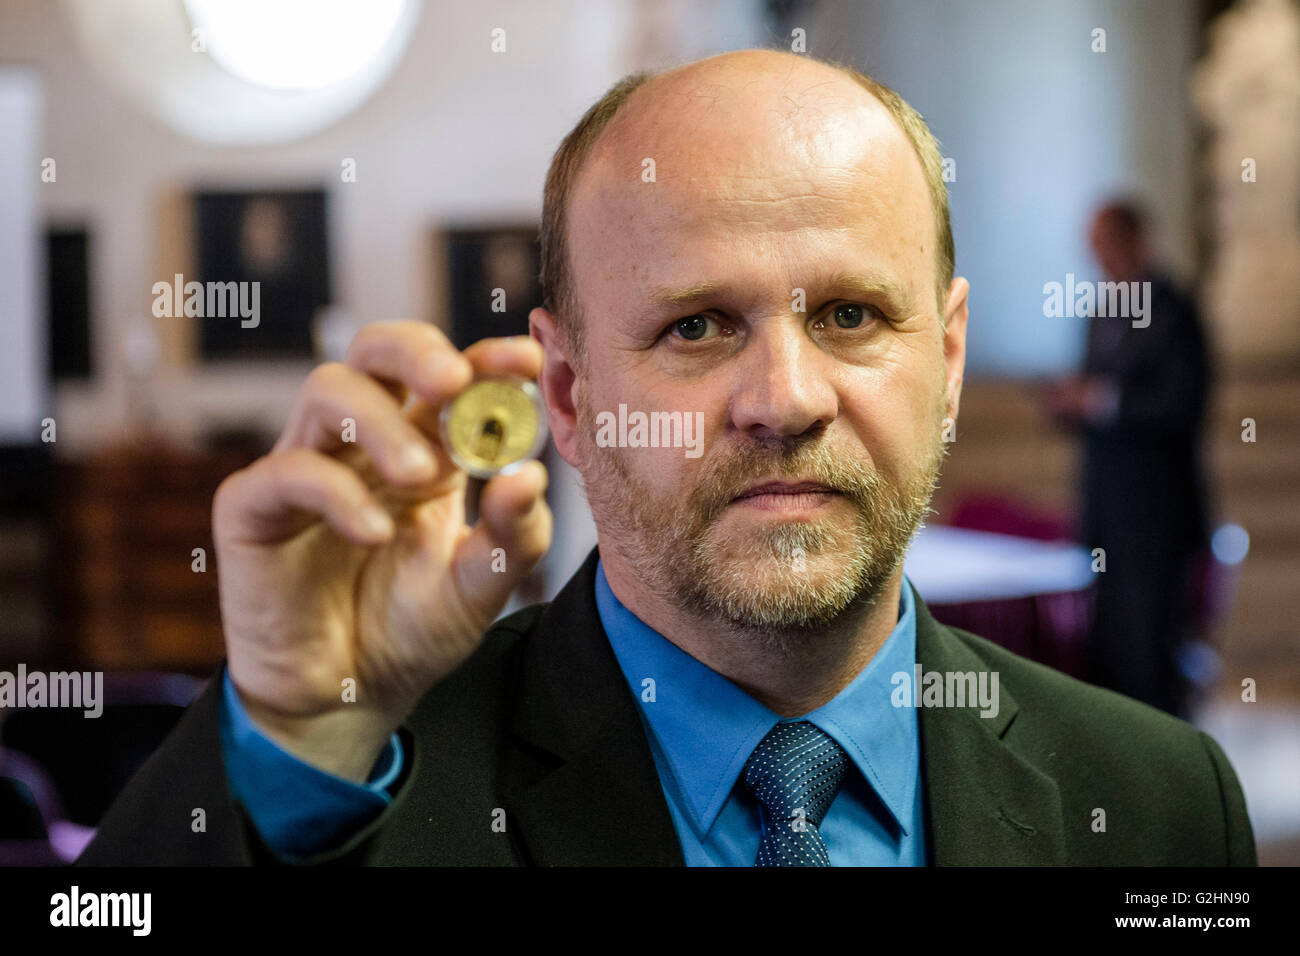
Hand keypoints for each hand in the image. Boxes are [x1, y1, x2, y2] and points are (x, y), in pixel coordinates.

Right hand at [211, 322, 551, 779]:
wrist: (347, 697)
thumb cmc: (413, 628)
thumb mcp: (481, 586)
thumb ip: (513, 534)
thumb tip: (531, 473)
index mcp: (423, 446)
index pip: (447, 376)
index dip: (483, 358)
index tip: (523, 362)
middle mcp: (363, 443)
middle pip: (374, 350)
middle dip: (417, 351)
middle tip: (455, 382)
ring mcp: (305, 465)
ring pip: (328, 390)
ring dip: (381, 421)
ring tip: (423, 476)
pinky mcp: (254, 507)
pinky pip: (288, 472)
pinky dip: (338, 493)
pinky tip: (377, 534)